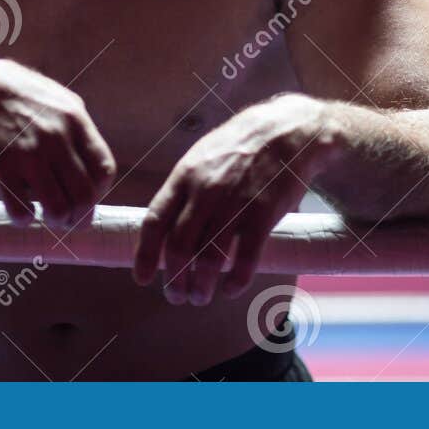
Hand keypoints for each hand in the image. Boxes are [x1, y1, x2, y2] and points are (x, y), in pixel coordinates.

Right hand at [0, 59, 116, 229]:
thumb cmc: (17, 96)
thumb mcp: (57, 98)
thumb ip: (79, 127)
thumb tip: (94, 163)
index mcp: (74, 120)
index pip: (103, 170)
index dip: (99, 192)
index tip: (88, 198)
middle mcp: (55, 139)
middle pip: (84, 196)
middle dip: (81, 216)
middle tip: (71, 220)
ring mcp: (28, 155)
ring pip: (57, 210)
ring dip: (56, 221)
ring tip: (48, 216)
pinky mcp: (1, 170)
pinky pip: (21, 212)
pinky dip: (25, 219)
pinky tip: (22, 209)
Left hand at [134, 94, 338, 305]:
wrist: (287, 130)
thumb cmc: (240, 146)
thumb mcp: (202, 157)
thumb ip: (184, 190)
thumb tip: (165, 227)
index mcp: (185, 176)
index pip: (154, 221)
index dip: (145, 255)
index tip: (142, 279)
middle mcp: (205, 191)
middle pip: (179, 246)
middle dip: (174, 279)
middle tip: (177, 296)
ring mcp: (234, 203)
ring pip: (209, 258)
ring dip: (201, 286)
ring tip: (200, 297)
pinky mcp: (263, 214)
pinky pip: (245, 258)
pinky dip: (235, 281)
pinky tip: (231, 289)